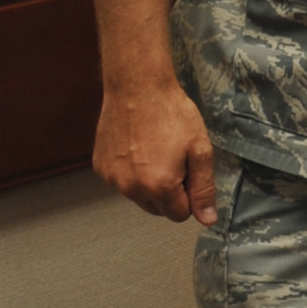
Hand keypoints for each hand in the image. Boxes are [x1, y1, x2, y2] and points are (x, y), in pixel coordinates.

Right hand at [95, 76, 215, 223]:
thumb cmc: (171, 114)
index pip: (179, 215)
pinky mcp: (100, 167)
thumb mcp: (200, 150)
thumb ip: (203, 188)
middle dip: (170, 193)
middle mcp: (130, 188)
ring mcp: (111, 178)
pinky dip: (131, 172)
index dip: (189, 196)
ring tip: (157, 151)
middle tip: (175, 160)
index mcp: (159, 186)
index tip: (190, 172)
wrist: (137, 88)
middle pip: (157, 209)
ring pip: (138, 196)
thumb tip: (207, 219)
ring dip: (149, 183)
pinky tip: (138, 148)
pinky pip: (121, 181)